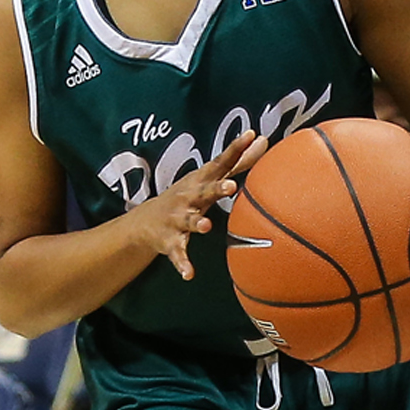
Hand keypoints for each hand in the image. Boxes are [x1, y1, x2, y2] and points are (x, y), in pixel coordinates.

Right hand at [136, 131, 268, 280]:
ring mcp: (177, 220)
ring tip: (206, 226)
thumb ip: (238, 161)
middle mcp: (188, 197)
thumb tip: (263, 139)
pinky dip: (183, 264)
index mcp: (200, 181)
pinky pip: (178, 253)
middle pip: (203, 191)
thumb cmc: (188, 195)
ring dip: (197, 223)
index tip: (251, 135)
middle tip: (230, 186)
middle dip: (216, 188)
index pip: (220, 163)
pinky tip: (189, 274)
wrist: (145, 221)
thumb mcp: (209, 177)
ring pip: (188, 222)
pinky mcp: (170, 241)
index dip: (235, 149)